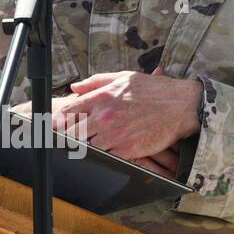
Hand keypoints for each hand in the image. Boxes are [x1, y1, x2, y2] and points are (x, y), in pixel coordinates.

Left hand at [52, 68, 201, 163]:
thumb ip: (96, 82)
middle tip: (63, 139)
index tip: (53, 125)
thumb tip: (74, 87)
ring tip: (83, 146)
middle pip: (73, 132)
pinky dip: (103, 154)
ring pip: (87, 146)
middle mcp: (105, 117)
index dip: (57, 121)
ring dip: (85, 146)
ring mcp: (115, 135)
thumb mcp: (123, 78)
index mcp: (102, 97)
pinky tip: (104, 150)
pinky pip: (105, 155)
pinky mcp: (126, 151)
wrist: (180, 107)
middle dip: (67, 136)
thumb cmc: (153, 91)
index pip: (69, 112)